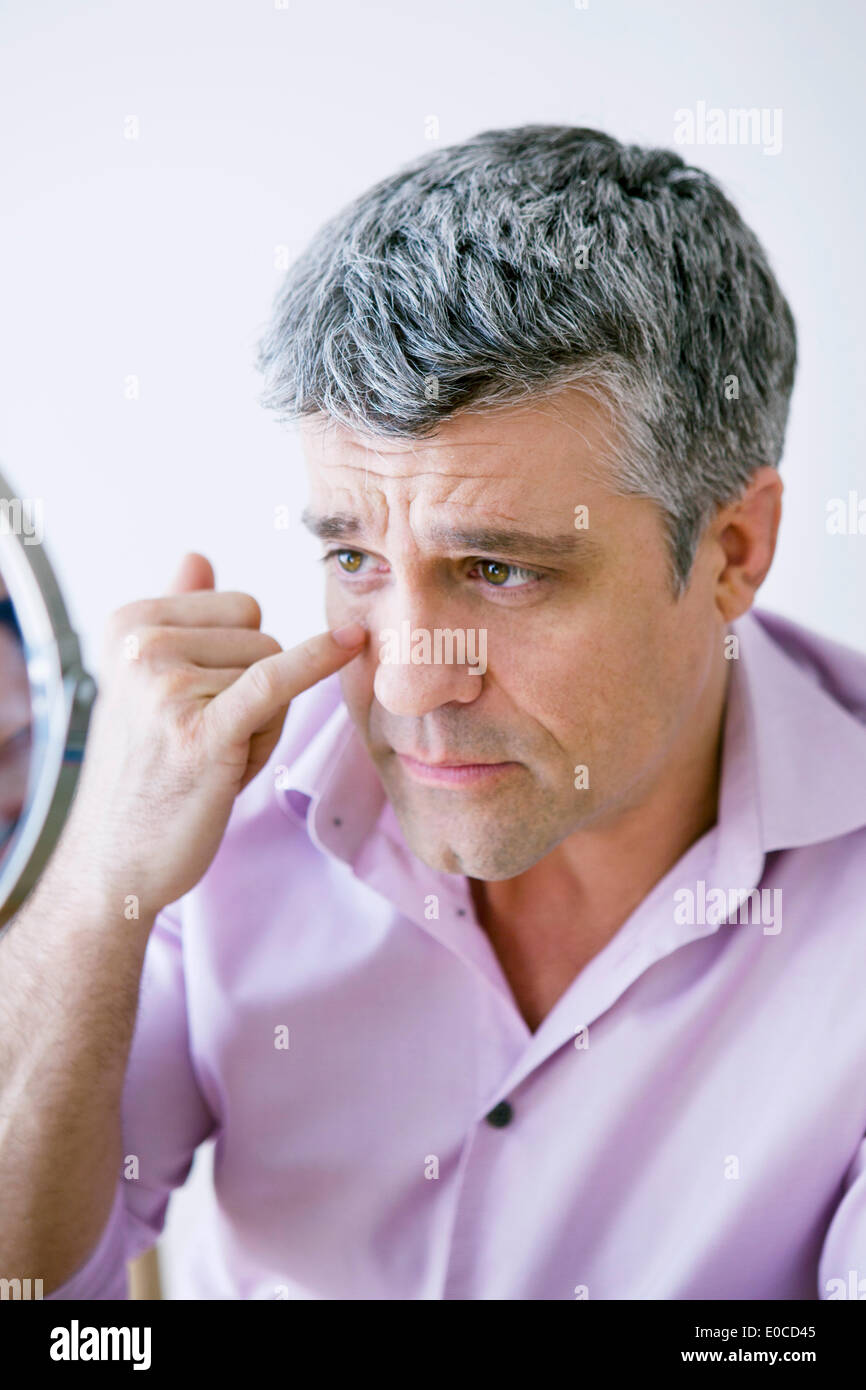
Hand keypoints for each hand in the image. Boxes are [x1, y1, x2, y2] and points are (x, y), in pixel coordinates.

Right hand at [58, 553, 365, 919]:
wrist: (117, 859)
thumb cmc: (148, 769)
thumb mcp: (149, 682)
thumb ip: (177, 615)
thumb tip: (200, 556)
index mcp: (128, 623)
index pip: (240, 609)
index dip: (239, 660)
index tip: (196, 705)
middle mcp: (141, 645)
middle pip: (262, 636)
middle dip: (254, 691)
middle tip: (207, 742)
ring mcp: (167, 686)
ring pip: (276, 671)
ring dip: (262, 724)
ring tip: (211, 761)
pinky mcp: (202, 731)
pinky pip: (276, 680)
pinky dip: (317, 661)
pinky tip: (353, 645)